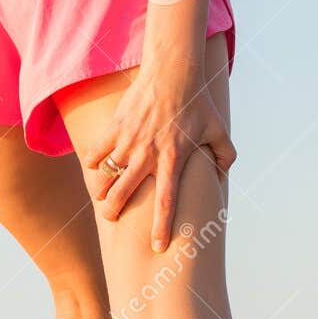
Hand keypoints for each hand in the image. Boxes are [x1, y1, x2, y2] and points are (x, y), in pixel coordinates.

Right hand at [86, 62, 235, 250]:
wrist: (173, 71)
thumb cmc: (197, 101)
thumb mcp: (218, 129)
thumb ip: (225, 155)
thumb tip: (223, 175)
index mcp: (174, 159)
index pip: (167, 202)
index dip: (161, 227)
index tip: (157, 247)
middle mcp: (148, 155)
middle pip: (123, 194)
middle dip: (113, 212)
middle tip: (112, 218)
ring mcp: (128, 142)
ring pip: (103, 178)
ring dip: (100, 191)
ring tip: (101, 197)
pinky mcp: (114, 128)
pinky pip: (94, 154)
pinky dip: (92, 164)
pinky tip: (96, 168)